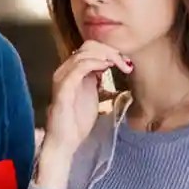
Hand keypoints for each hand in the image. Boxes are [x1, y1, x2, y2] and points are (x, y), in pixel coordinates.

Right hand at [36, 42, 130, 188]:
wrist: (65, 142)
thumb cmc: (77, 122)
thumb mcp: (93, 95)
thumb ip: (97, 79)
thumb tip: (110, 64)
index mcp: (72, 71)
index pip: (90, 48)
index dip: (110, 50)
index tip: (127, 62)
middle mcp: (65, 71)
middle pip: (88, 46)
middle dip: (111, 51)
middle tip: (126, 63)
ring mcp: (62, 78)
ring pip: (84, 53)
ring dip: (106, 56)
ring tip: (120, 65)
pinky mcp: (63, 88)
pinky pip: (78, 67)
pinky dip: (94, 63)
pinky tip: (107, 67)